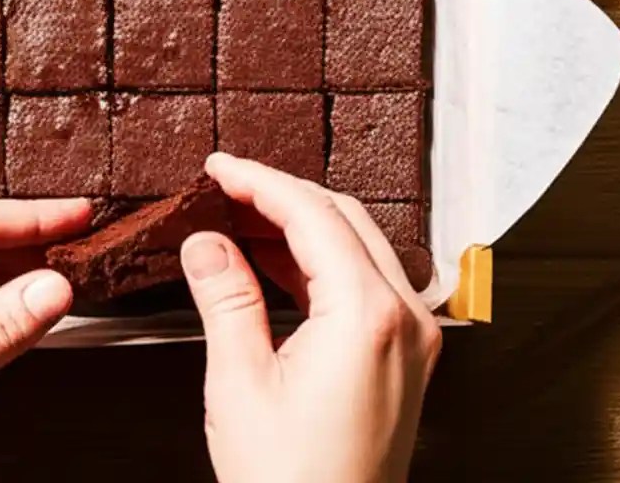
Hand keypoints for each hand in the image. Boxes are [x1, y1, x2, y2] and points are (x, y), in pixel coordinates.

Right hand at [181, 153, 441, 482]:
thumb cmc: (292, 482)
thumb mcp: (240, 383)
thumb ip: (226, 299)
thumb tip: (206, 244)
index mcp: (367, 316)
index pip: (313, 215)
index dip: (260, 182)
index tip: (220, 168)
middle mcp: (404, 318)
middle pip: (344, 219)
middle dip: (282, 195)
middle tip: (227, 187)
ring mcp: (413, 339)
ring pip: (359, 247)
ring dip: (302, 226)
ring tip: (241, 220)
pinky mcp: (405, 360)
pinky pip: (366, 285)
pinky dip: (321, 264)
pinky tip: (277, 264)